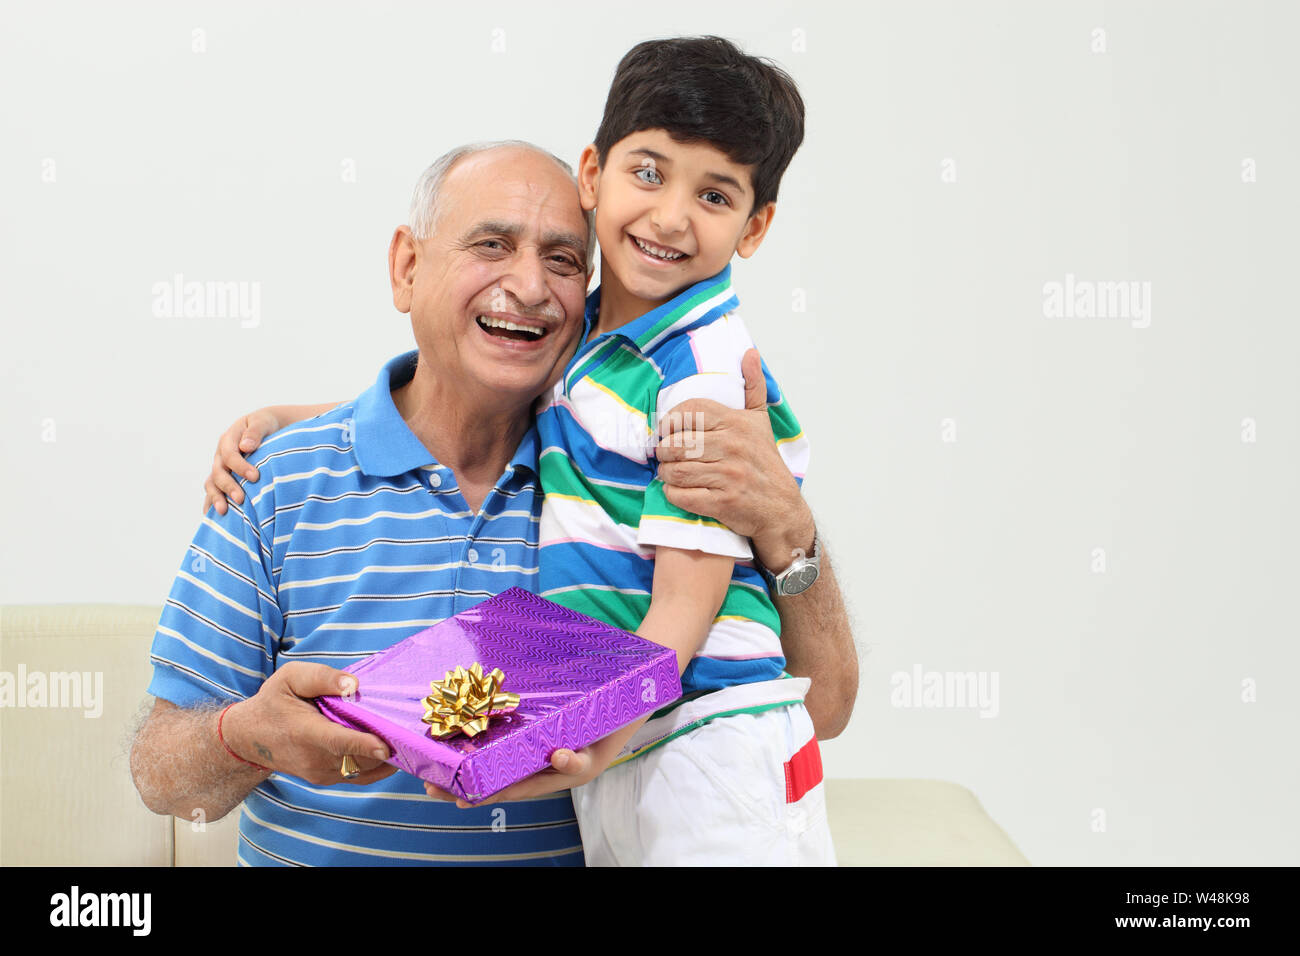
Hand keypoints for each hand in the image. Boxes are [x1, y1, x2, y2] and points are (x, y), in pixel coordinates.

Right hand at [203, 408, 279, 514]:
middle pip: (218, 472)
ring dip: (216, 498)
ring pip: (212, 484)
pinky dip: (210, 504)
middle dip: (228, 486)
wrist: (265, 428)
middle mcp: (221, 455)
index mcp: (229, 439)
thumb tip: (246, 446)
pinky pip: (212, 492)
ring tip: (224, 512)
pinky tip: (212, 518)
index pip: (229, 455)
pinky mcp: (223, 479)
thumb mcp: (263, 422)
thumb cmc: (266, 425)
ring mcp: (220, 468)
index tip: (255, 477)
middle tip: (241, 499)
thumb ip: (255, 432)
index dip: (239, 466)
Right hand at [222, 663, 396, 786]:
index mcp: (305, 732)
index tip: (386, 746)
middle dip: (385, 747)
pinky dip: (379, 766)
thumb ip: (321, 677)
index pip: (339, 743)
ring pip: (363, 769)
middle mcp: (314, 758)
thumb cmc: (273, 703)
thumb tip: (352, 685)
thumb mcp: (290, 678)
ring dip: (385, 758)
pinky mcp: (327, 779)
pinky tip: (394, 750)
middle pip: (358, 758)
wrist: (249, 738)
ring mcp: (321, 773)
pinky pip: (360, 776)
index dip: (364, 745)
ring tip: (408, 739)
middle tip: (412, 732)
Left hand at [424, 746, 598, 806]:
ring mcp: (522, 757)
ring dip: (461, 770)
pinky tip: (457, 745)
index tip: (459, 800)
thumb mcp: (590, 759)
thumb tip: (557, 758)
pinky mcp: (520, 740)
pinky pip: (494, 749)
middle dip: (459, 787)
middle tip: (430, 788)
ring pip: (487, 767)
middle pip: (488, 783)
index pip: (506, 790)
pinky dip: (474, 749)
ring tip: (434, 771)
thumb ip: (575, 762)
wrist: (606, 728)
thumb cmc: (596, 747)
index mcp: (540, 781)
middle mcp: (527, 772)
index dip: (482, 796)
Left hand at [655, 348, 813, 569]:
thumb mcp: (760, 421)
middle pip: (676, 443)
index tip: (668, 432)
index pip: (688, 411)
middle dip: (664, 452)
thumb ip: (753, 387)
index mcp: (738, 423)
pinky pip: (681, 495)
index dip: (669, 422)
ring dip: (665, 473)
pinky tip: (677, 490)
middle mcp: (734, 446)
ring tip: (669, 472)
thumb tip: (749, 353)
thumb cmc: (765, 463)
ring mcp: (729, 475)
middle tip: (667, 456)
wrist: (781, 508)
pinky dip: (672, 493)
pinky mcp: (723, 502)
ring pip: (675, 469)